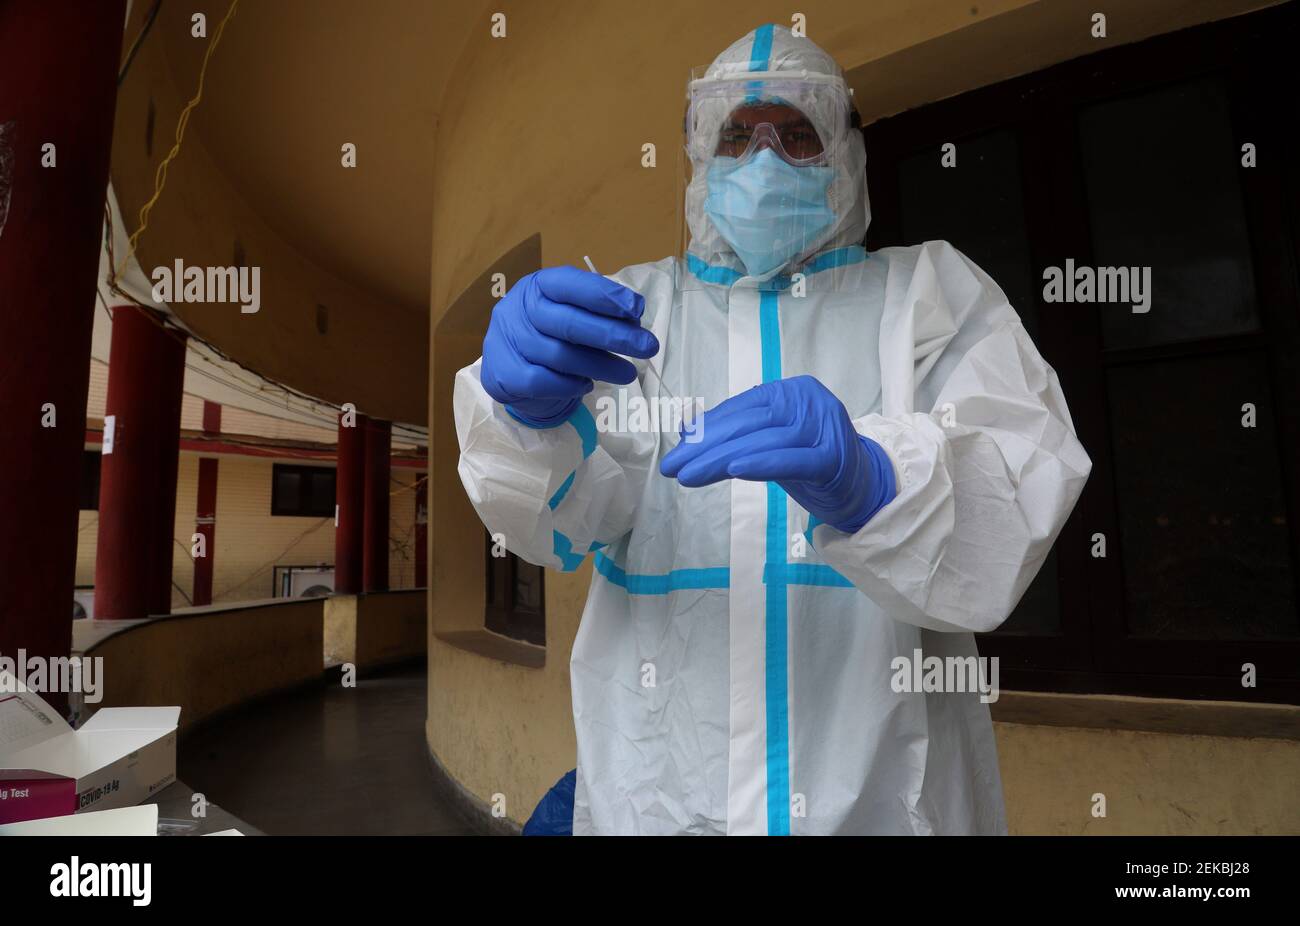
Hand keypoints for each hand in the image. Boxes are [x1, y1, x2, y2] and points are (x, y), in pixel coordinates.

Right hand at [481, 266, 658, 426]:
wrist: (515, 372)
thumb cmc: (552, 336)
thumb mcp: (572, 314)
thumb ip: (597, 313)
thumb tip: (634, 320)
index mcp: (537, 286)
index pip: (570, 284)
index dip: (604, 295)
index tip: (637, 309)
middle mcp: (517, 309)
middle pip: (568, 323)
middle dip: (613, 335)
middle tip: (647, 347)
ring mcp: (507, 341)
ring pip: (560, 356)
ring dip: (601, 366)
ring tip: (628, 373)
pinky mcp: (504, 373)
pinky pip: (544, 381)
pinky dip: (570, 385)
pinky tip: (586, 385)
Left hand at [659, 375, 894, 532]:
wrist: (865, 485)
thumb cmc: (812, 460)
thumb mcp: (773, 442)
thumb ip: (740, 434)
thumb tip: (690, 434)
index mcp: (791, 391)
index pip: (741, 409)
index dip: (706, 430)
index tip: (677, 451)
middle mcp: (809, 401)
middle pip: (748, 423)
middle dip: (705, 445)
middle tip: (672, 467)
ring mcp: (824, 428)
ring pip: (763, 441)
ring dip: (720, 459)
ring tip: (689, 475)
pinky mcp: (832, 458)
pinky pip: (790, 460)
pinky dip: (761, 463)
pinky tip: (732, 470)